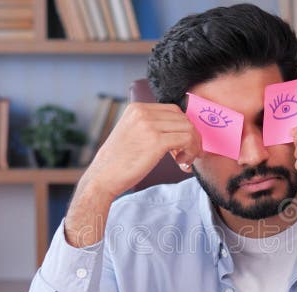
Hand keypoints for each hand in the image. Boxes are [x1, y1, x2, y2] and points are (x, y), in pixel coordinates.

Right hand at [85, 103, 201, 199]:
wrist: (103, 177)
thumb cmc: (119, 162)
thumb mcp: (133, 133)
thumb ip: (151, 127)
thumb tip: (180, 130)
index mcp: (137, 108)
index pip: (173, 110)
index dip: (183, 127)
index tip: (182, 145)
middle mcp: (143, 112)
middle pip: (183, 118)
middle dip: (191, 136)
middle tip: (187, 154)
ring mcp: (149, 125)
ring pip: (188, 128)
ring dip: (193, 145)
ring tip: (184, 160)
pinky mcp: (156, 140)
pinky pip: (187, 139)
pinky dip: (191, 151)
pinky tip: (181, 162)